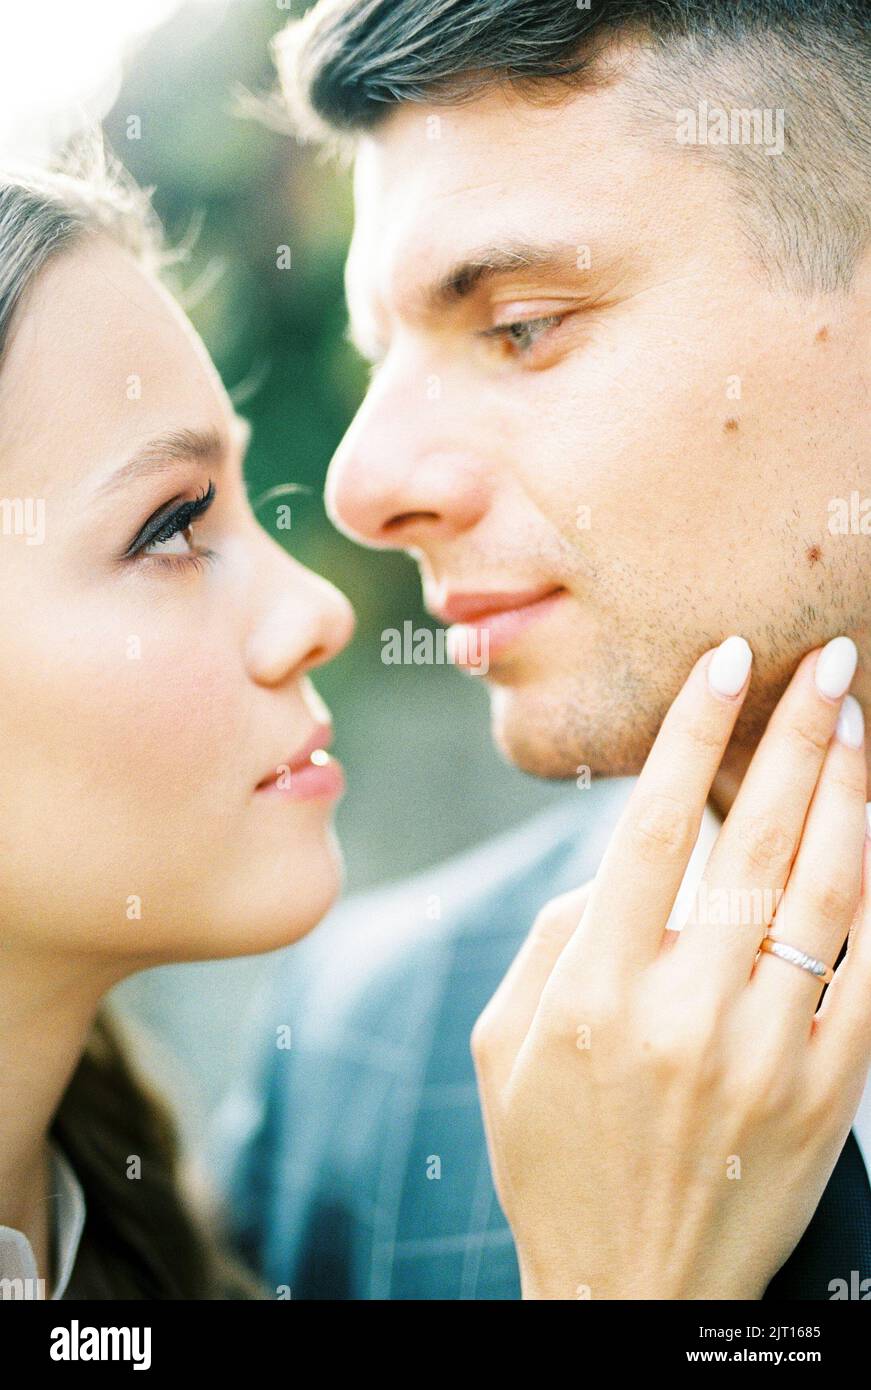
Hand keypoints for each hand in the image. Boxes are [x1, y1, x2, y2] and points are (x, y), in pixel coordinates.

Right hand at [472, 636, 870, 1298]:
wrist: (633, 1291)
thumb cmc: (554, 1156)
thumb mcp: (505, 1043)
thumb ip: (558, 935)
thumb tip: (628, 862)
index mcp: (597, 989)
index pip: (657, 824)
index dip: (694, 731)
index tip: (725, 661)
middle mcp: (687, 1010)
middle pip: (758, 838)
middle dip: (800, 733)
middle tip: (828, 663)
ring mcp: (768, 1051)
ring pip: (829, 889)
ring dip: (852, 793)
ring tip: (861, 723)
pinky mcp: (828, 1090)